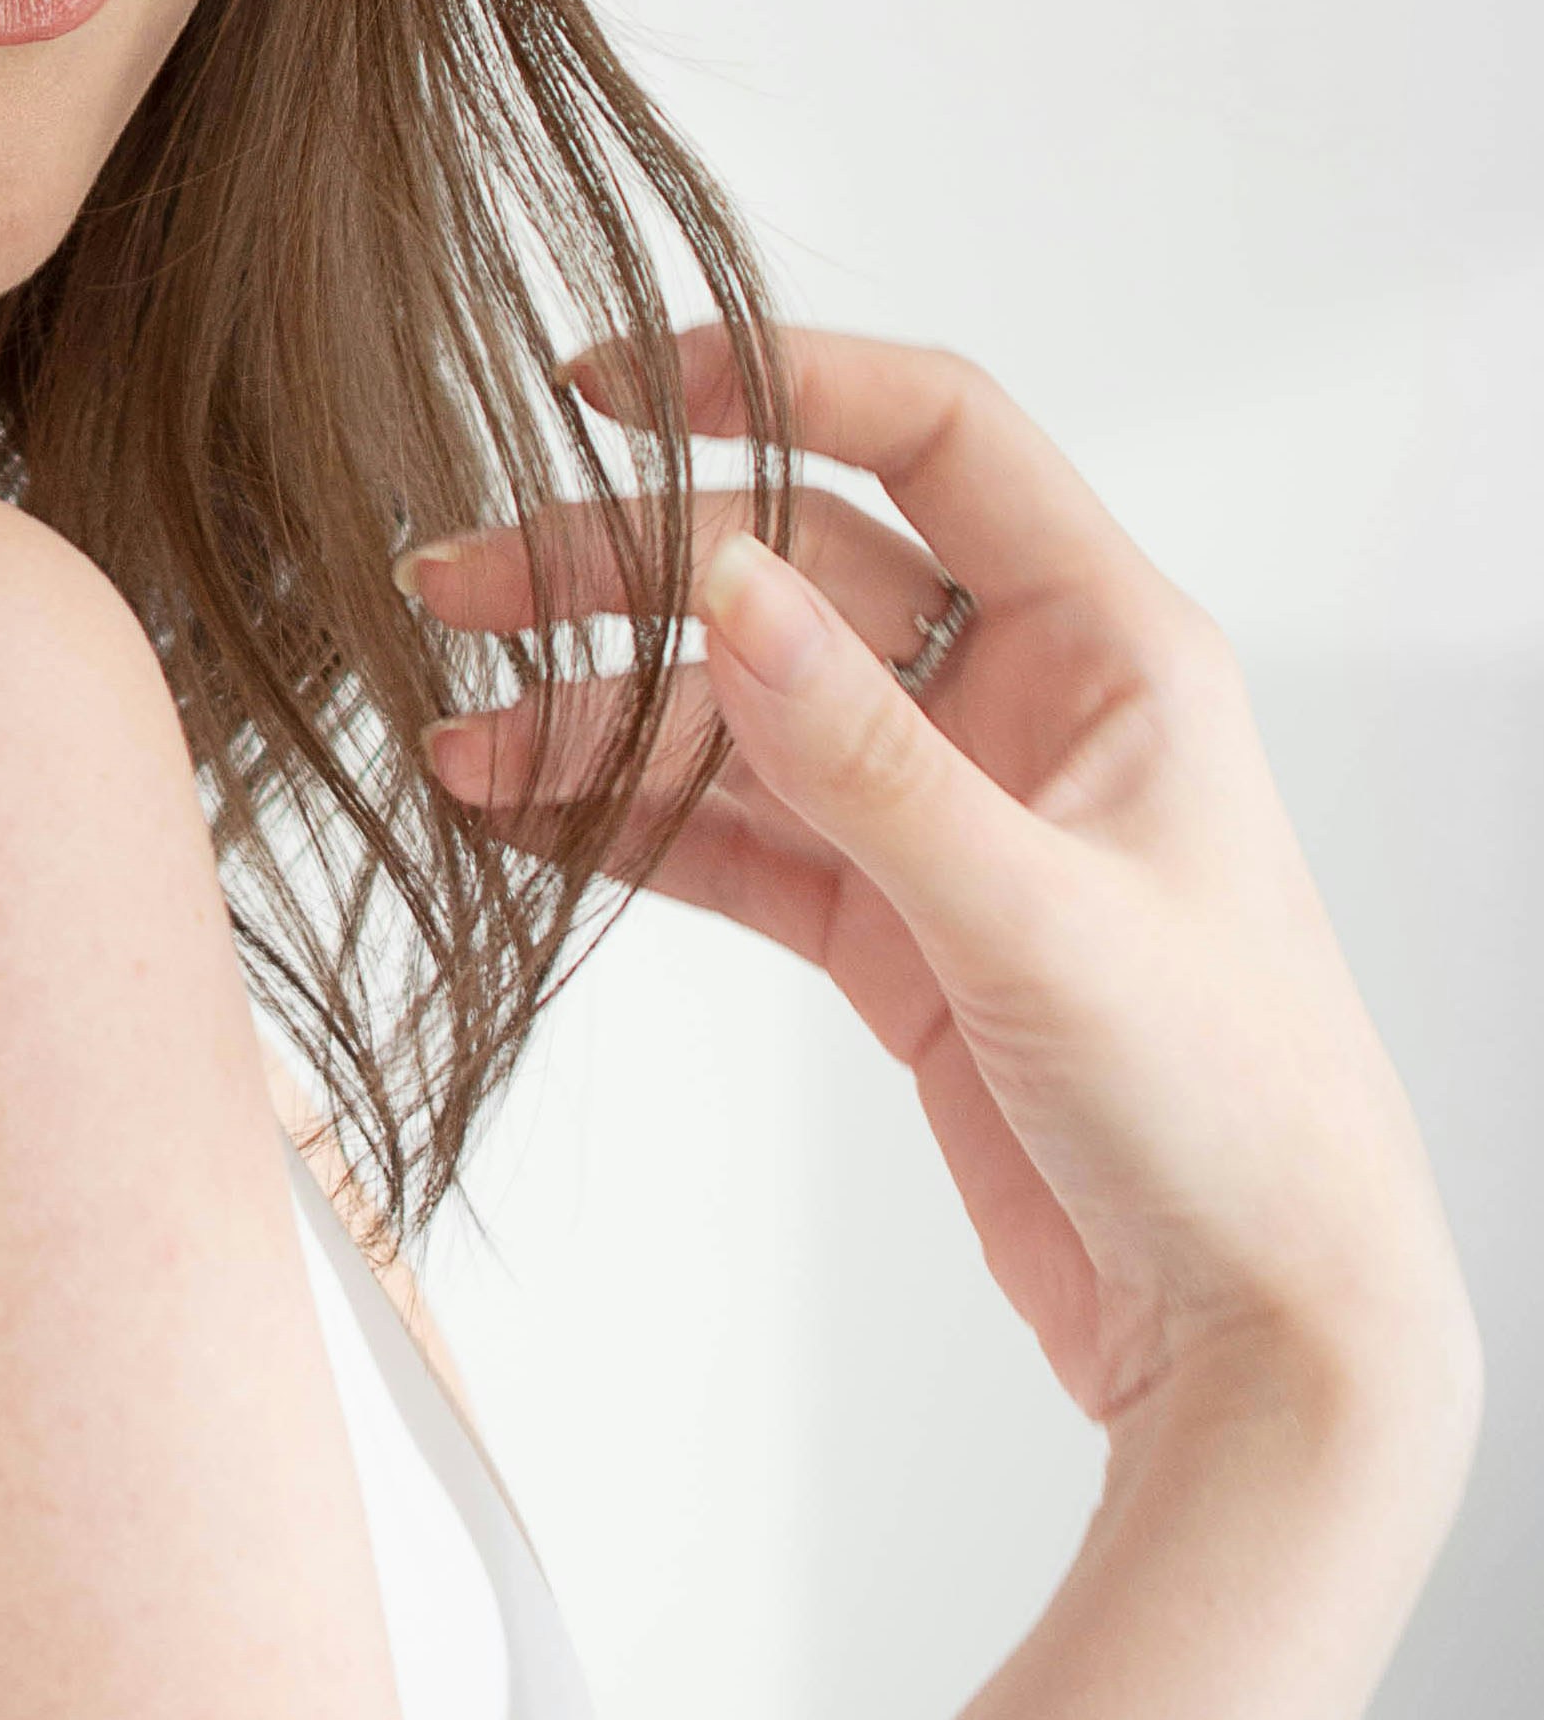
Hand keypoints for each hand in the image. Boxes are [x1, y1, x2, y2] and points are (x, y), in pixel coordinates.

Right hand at [404, 329, 1476, 1454]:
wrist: (1263, 1341)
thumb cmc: (1233, 1117)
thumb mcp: (1036, 921)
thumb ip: (866, 757)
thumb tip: (724, 580)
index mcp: (1111, 646)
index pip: (932, 434)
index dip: (771, 379)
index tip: (602, 385)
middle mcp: (1027, 705)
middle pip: (793, 572)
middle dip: (623, 571)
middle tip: (459, 590)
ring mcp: (952, 815)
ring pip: (740, 714)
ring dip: (597, 719)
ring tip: (457, 748)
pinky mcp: (897, 931)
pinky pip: (735, 839)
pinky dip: (626, 824)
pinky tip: (518, 816)